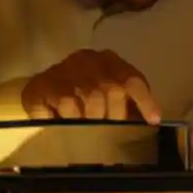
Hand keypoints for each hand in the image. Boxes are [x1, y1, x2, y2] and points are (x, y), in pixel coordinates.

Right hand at [21, 49, 160, 122]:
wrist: (39, 94)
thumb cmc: (81, 99)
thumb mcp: (108, 100)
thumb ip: (128, 107)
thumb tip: (149, 123)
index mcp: (109, 62)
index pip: (132, 79)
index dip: (144, 100)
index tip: (153, 120)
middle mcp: (89, 59)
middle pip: (112, 88)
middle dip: (114, 115)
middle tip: (109, 132)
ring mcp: (65, 68)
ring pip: (91, 96)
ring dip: (93, 118)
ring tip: (89, 131)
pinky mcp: (45, 82)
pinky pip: (67, 102)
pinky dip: (73, 117)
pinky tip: (68, 123)